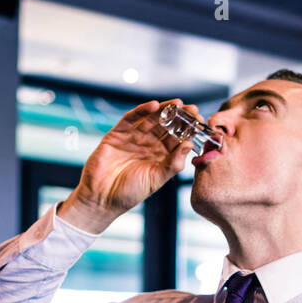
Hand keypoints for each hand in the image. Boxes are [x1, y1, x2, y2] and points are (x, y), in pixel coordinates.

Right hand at [58, 98, 198, 233]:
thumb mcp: (156, 179)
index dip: (188, 130)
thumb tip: (189, 145)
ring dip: (164, 110)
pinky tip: (154, 106)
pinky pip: (131, 119)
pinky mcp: (117, 135)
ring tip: (177, 104)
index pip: (177, 139)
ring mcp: (133, 139)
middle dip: (179, 117)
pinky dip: (141, 111)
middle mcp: (148, 146)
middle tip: (192, 109)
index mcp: (160, 157)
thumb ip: (173, 164)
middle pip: (166, 126)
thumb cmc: (129, 194)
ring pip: (151, 120)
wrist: (101, 198)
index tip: (200, 122)